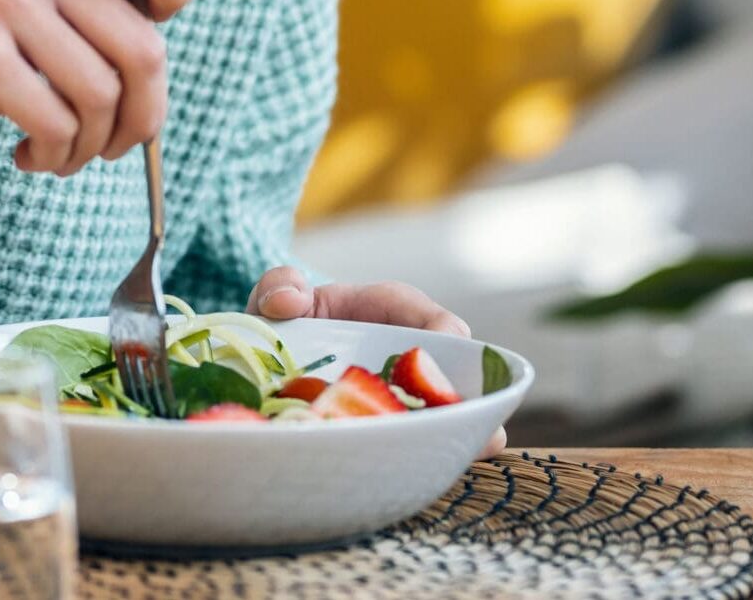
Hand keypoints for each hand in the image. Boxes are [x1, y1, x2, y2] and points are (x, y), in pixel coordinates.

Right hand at [0, 0, 196, 176]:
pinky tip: (27, 156)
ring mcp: (7, 3)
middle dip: (142, 117)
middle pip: (145, 50)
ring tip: (58, 153)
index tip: (139, 39)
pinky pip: (58, 125)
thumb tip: (156, 67)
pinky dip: (54, 157)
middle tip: (114, 144)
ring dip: (91, 147)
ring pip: (104, 97)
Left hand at [247, 267, 507, 456]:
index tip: (445, 344)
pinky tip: (439, 466)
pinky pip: (420, 434)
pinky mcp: (391, 423)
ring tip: (482, 445)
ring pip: (445, 406)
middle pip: (453, 365)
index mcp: (383, 309)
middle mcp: (402, 352)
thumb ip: (280, 286)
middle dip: (472, 387)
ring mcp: (400, 392)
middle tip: (483, 415)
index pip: (424, 314)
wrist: (269, 362)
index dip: (440, 328)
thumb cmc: (284, 321)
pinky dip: (431, 449)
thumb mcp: (278, 296)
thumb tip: (287, 302)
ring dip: (465, 425)